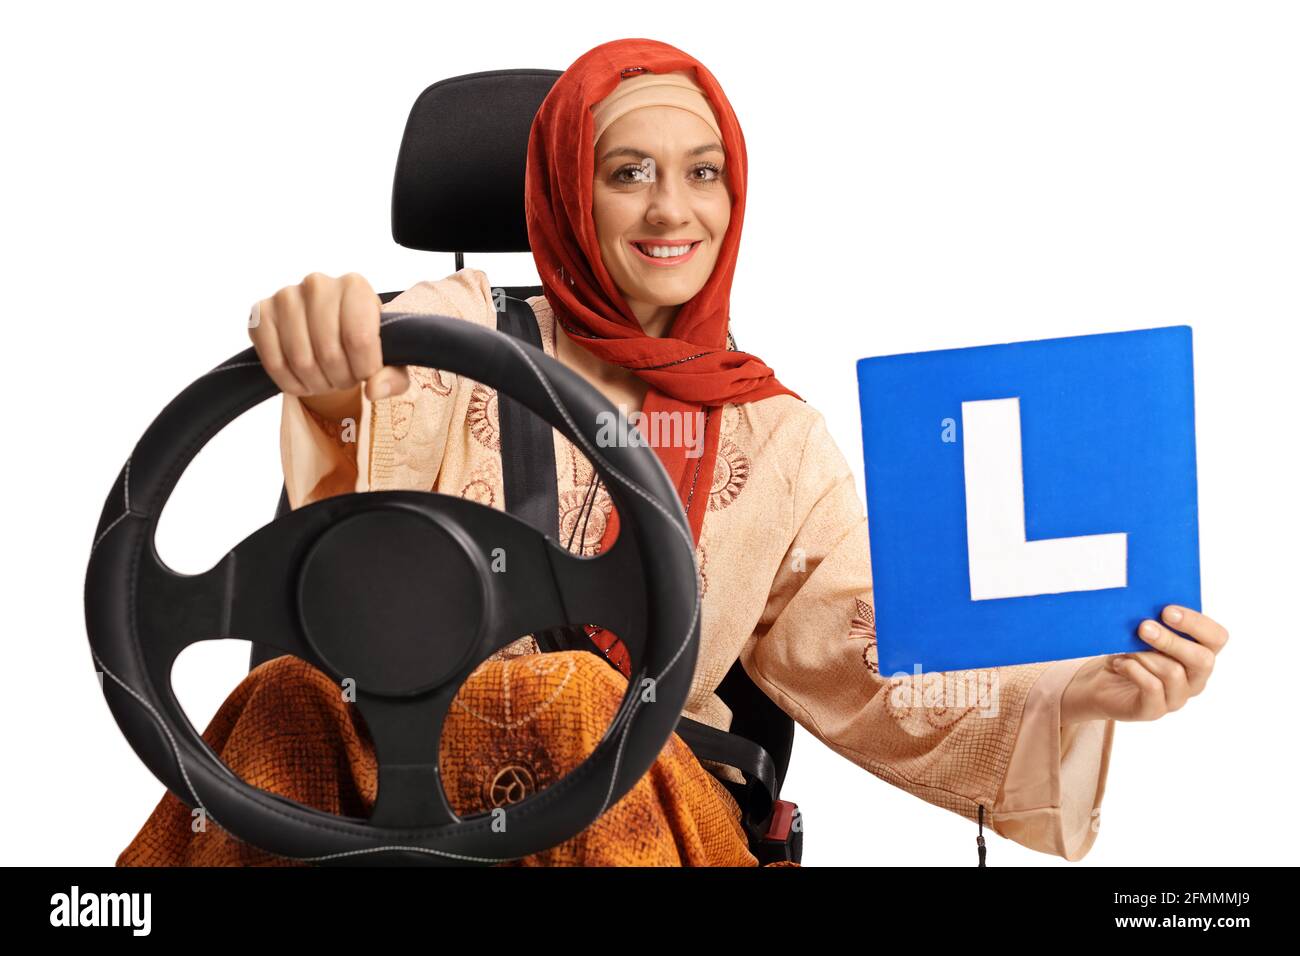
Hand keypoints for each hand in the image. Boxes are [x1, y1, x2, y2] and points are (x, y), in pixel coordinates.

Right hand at [247, 272, 408, 410]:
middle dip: (341, 379)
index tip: (366, 374)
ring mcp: (285, 296)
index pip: (359, 339)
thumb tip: (374, 390)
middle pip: (329, 352)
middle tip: (345, 380)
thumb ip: (393, 376)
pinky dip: (291, 383)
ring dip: (317, 384)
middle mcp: (317, 284)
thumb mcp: (387, 359)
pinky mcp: (260, 314)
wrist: (328, 330)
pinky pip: (275, 364)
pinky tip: (303, 379)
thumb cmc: (361, 341)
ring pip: (301, 361)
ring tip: (326, 379)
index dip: (364, 369)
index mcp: (355, 285)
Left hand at [1060, 605, 1227, 725]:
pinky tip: (1118, 663)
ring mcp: (1177, 697)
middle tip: (1143, 626)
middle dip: (1171, 640)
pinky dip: (1134, 670)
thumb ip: (1154, 621)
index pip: (1217, 638)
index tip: (1167, 610)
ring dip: (1145, 655)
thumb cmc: (1126, 651)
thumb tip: (1149, 603)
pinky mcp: (1155, 710)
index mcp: (1199, 653)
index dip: (1196, 623)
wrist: (1100, 683)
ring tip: (1124, 649)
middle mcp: (1195, 678)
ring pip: (1173, 673)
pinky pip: (1153, 688)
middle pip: (1202, 659)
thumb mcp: (1141, 633)